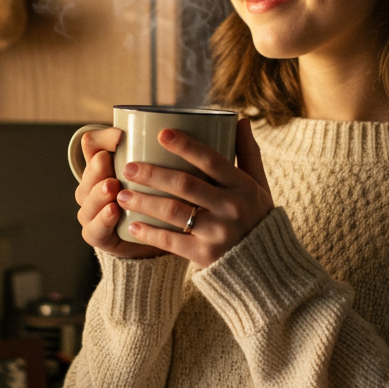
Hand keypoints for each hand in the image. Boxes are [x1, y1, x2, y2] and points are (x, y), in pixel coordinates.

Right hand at [75, 127, 163, 258]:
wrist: (156, 239)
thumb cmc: (159, 196)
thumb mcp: (164, 172)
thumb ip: (166, 153)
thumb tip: (178, 132)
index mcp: (102, 166)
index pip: (92, 145)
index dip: (104, 139)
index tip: (121, 135)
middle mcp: (92, 187)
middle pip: (87, 173)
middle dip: (97, 168)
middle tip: (109, 162)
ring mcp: (91, 212)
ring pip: (86, 199)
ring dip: (98, 193)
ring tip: (112, 187)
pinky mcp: (97, 235)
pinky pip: (94, 229)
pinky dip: (103, 219)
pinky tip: (113, 211)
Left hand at [116, 117, 273, 269]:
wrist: (266, 267)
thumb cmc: (257, 218)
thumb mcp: (259, 185)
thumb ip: (248, 153)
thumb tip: (240, 119)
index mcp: (243, 186)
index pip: (211, 160)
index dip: (186, 146)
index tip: (161, 134)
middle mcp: (231, 207)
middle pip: (185, 184)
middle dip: (152, 174)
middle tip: (128, 167)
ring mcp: (218, 233)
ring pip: (174, 212)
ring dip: (144, 201)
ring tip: (122, 194)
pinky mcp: (206, 256)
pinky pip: (172, 242)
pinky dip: (150, 233)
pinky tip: (132, 225)